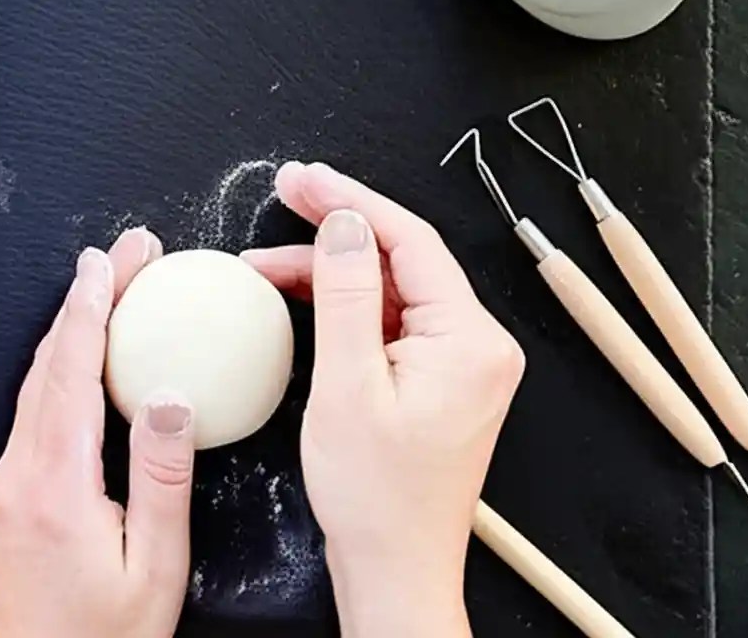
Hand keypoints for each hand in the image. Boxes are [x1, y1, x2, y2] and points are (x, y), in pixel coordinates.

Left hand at [0, 227, 195, 637]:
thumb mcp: (154, 565)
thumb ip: (161, 478)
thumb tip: (169, 398)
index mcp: (54, 484)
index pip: (71, 370)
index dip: (92, 306)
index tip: (113, 261)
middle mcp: (18, 475)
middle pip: (48, 364)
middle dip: (85, 300)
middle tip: (126, 258)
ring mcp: (7, 484)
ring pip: (34, 384)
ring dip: (71, 330)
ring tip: (109, 290)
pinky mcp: (10, 496)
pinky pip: (33, 411)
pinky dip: (61, 368)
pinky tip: (86, 360)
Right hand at [242, 162, 524, 637]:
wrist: (395, 569)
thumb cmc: (376, 499)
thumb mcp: (346, 387)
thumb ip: (348, 294)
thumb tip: (347, 224)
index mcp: (470, 340)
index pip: (410, 241)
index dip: (352, 201)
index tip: (304, 179)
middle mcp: (478, 345)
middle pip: (403, 260)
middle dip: (339, 227)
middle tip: (286, 194)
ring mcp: (461, 364)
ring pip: (393, 291)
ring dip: (334, 271)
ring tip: (269, 260)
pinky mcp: (439, 381)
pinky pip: (392, 324)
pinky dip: (347, 307)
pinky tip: (304, 296)